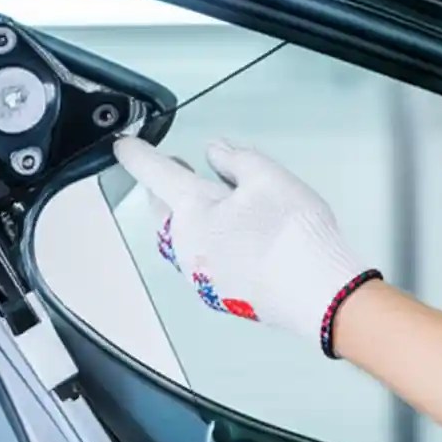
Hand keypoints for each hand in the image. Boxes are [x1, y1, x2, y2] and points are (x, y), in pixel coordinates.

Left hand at [113, 137, 377, 356]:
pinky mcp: (219, 296)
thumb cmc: (292, 232)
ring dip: (188, 216)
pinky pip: (201, 260)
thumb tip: (215, 153)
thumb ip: (235, 160)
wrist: (317, 293)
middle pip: (162, 209)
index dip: (137, 154)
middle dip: (165, 187)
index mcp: (192, 209)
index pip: (154, 172)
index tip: (124, 146)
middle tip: (181, 168)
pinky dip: (208, 240)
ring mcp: (199, 275)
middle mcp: (185, 245)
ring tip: (216, 202)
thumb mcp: (268, 177)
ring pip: (180, 238)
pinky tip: (234, 237)